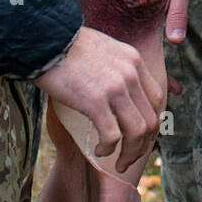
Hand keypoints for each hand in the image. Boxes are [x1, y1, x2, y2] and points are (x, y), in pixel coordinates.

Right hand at [33, 27, 163, 172]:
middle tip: (129, 157)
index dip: (150, 122)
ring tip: (118, 162)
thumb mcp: (104, 48)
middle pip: (150, 119)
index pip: (156, 98)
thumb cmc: (67, 45)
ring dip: (130, 153)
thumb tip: (118, 88)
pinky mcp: (95, 101)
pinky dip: (108, 149)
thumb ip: (117, 65)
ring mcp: (115, 87)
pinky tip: (100, 151)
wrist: (45, 38)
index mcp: (133, 60)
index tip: (138, 136)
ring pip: (137, 132)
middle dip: (142, 145)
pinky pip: (112, 136)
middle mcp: (130, 73)